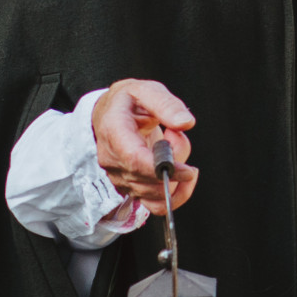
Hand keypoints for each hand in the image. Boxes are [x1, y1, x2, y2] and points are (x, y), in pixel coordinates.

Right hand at [93, 80, 198, 211]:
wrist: (109, 114)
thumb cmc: (128, 102)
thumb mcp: (146, 90)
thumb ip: (166, 104)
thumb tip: (185, 123)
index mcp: (114, 132)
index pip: (135, 160)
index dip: (163, 168)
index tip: (187, 169)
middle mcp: (112, 160)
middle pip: (149, 181)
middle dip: (176, 164)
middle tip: (177, 135)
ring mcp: (120, 177)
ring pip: (156, 195)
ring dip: (177, 176)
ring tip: (173, 146)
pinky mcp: (131, 188)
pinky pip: (156, 205)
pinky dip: (175, 195)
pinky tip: (180, 174)